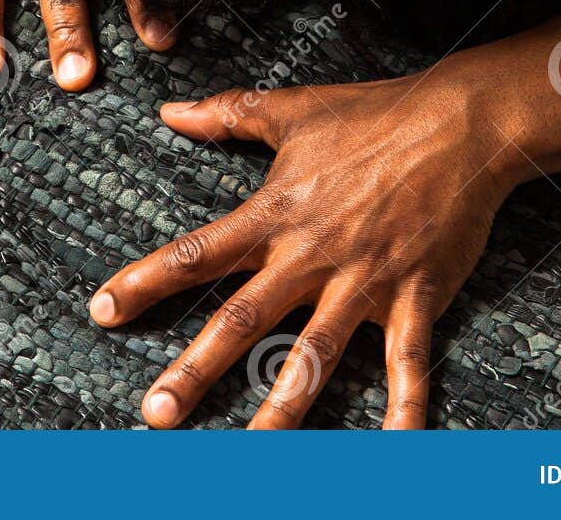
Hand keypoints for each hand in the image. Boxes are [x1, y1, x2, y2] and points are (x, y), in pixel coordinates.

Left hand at [88, 71, 519, 427]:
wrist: (459, 124)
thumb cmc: (374, 113)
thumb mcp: (293, 108)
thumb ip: (228, 114)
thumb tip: (171, 111)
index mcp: (276, 213)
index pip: (197, 253)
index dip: (145, 282)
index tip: (101, 311)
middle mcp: (311, 255)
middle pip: (242, 321)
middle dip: (196, 371)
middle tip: (156, 414)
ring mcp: (363, 281)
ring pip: (313, 355)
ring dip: (280, 406)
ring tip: (250, 451)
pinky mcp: (414, 296)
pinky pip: (407, 363)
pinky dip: (404, 409)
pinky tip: (395, 451)